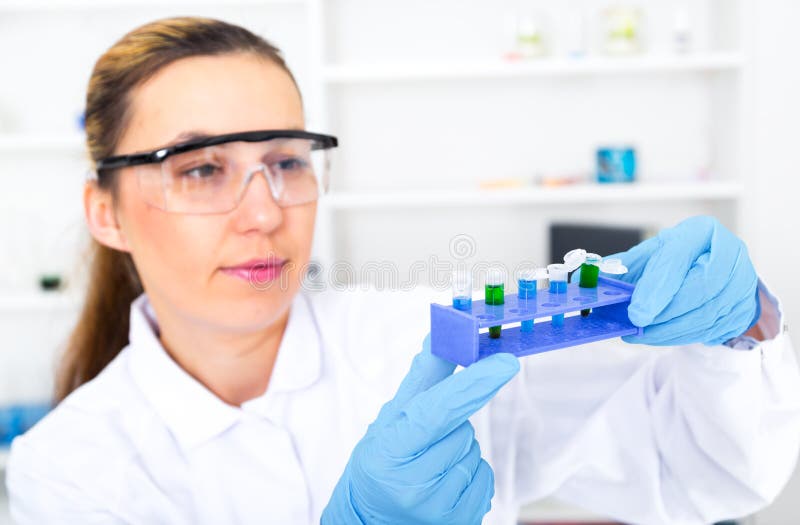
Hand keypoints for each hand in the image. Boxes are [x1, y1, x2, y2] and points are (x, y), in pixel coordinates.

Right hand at [321, 336, 519, 524]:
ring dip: (460, 450)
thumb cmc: (379, 464)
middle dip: (451, 428)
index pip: (438, 410)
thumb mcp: (389, 421)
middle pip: (463, 430)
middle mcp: (412, 485)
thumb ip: (420, 381)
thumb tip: (438, 337)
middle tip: (424, 443)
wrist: (369, 518)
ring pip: (475, 452)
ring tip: (430, 466)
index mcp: (389, 451)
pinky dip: (471, 474)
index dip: (474, 382)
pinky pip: (486, 479)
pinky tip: (445, 482)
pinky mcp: (459, 523)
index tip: (506, 363)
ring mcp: (437, 509)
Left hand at [602, 216, 759, 345]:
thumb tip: (594, 282)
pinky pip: (713, 329)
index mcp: (701, 232)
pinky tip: (665, 335)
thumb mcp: (651, 254)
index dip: (656, 289)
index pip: (678, 259)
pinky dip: (684, 336)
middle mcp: (730, 253)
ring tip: (643, 334)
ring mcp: (744, 283)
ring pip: (706, 315)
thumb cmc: (678, 260)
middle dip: (662, 315)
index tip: (635, 312)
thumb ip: (625, 267)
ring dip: (670, 331)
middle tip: (636, 327)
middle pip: (697, 291)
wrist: (715, 269)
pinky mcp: (747, 309)